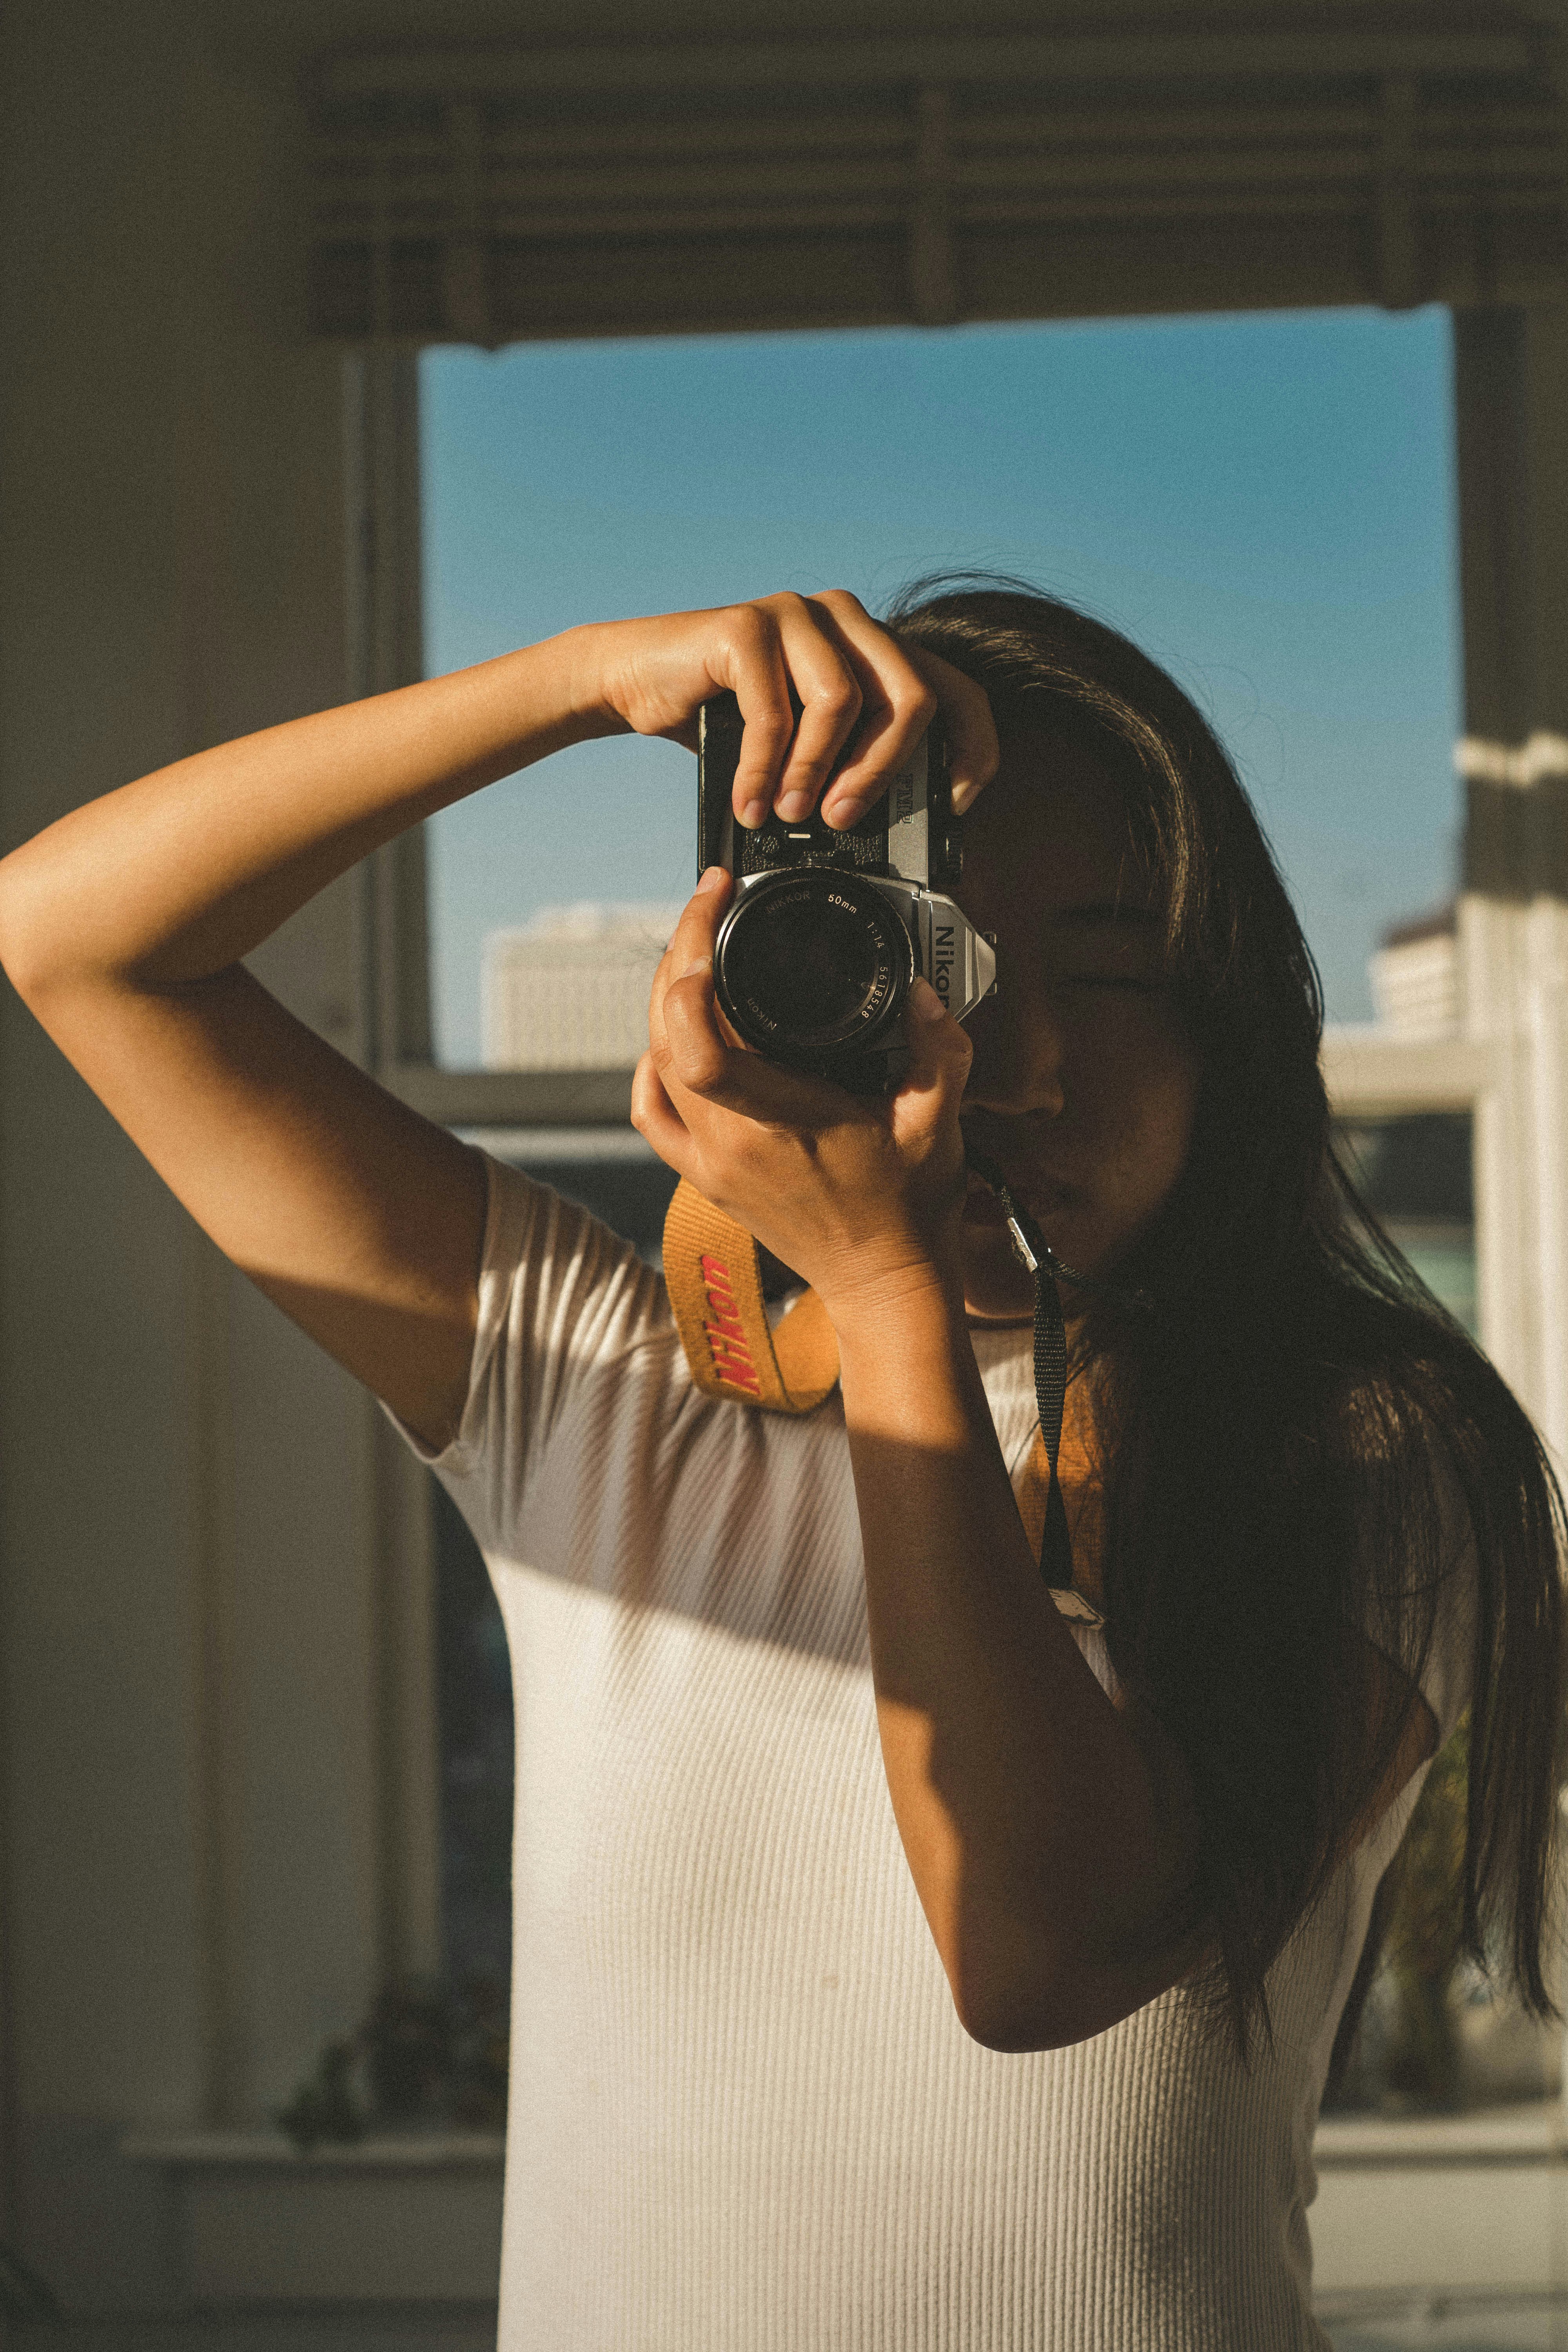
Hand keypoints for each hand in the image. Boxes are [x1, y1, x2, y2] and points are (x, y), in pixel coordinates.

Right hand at [573, 589, 997, 829]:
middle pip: (910, 697)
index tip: (953, 807)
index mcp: (874, 645)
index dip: (972, 750)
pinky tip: (750, 804)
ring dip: (816, 773)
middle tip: (844, 819)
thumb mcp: (802, 739)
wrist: (636, 678)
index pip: (956, 689)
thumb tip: (890, 826)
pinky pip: (775, 712)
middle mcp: (846, 618)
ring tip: (790, 814)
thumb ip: (847, 757)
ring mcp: (798, 612)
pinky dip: (764, 771)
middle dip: (882, 773)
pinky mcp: (748, 624)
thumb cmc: (723, 715)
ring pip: (844, 702)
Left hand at [631, 869, 974, 1323]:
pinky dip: (649, 1067)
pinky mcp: (704, 1178)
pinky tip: (670, 1037)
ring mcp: (709, 1164)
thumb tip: (921, 993)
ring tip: (698, 953)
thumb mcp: (939, 1121)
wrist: (885, 1284)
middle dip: (680, 955)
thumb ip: (939, 1050)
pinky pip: (652, 1112)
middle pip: (665, 1034)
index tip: (714, 910)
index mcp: (779, 1125)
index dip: (690, 968)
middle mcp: (728, 1145)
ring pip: (653, 1064)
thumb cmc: (912, 1209)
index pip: (698, 1042)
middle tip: (710, 908)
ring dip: (665, 1001)